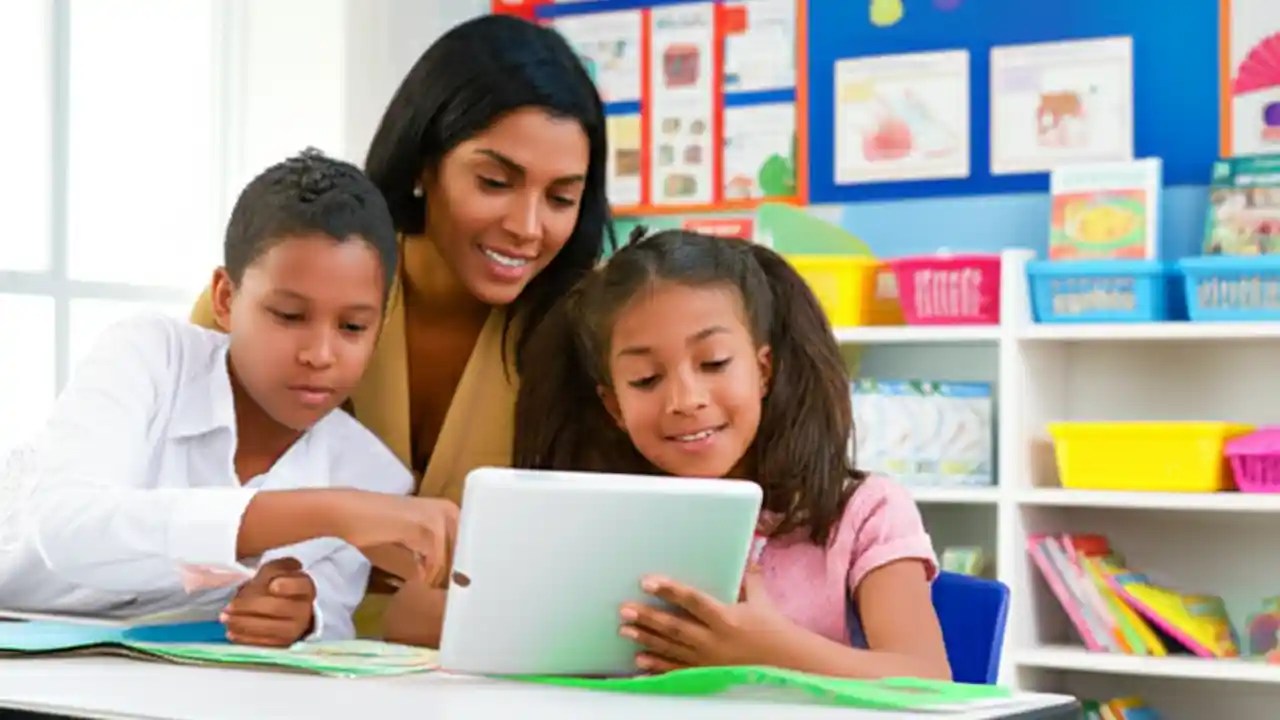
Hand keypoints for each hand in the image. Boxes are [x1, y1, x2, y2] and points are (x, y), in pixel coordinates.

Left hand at [221, 557, 314, 646]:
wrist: (292, 608)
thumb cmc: (280, 585)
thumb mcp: (277, 571)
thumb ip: (271, 571)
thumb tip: (264, 583)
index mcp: (305, 587)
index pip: (299, 586)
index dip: (287, 586)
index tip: (272, 586)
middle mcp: (304, 609)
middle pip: (277, 608)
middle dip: (249, 607)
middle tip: (228, 607)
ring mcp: (295, 629)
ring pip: (268, 628)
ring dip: (243, 624)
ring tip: (225, 619)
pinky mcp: (283, 644)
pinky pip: (263, 643)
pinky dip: (245, 638)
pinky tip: (231, 632)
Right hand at [332, 493, 458, 585]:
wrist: (350, 512)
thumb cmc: (379, 528)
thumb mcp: (416, 541)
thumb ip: (437, 555)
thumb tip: (455, 580)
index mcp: (452, 511)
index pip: (471, 545)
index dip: (464, 567)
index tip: (456, 586)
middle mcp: (451, 510)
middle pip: (466, 554)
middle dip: (454, 575)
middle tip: (440, 589)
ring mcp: (440, 518)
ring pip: (452, 560)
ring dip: (439, 576)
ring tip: (425, 582)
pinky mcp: (425, 528)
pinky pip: (437, 560)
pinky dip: (429, 574)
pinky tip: (418, 577)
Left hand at [618, 568, 794, 672]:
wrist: (786, 662)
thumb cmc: (773, 628)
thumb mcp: (761, 599)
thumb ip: (748, 576)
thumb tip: (746, 549)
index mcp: (726, 617)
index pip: (692, 600)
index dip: (669, 590)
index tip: (648, 581)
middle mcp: (714, 640)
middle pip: (675, 627)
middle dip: (648, 617)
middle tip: (624, 609)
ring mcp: (708, 659)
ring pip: (671, 648)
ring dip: (646, 639)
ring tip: (625, 630)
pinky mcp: (706, 673)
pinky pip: (677, 669)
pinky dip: (657, 665)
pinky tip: (640, 660)